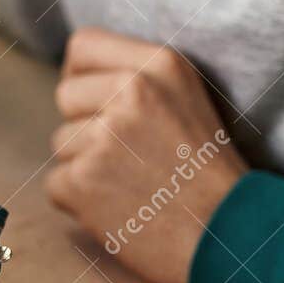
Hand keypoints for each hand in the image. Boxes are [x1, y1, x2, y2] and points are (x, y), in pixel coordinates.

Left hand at [46, 28, 248, 282]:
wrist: (227, 235)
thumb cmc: (206, 174)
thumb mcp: (186, 99)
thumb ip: (136, 79)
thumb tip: (75, 77)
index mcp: (159, 65)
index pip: (82, 47)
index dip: (83, 76)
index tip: (97, 101)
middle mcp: (130, 92)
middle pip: (66, 95)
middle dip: (84, 125)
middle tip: (127, 154)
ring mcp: (103, 137)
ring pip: (60, 142)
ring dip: (84, 165)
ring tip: (131, 182)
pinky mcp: (81, 181)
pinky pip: (56, 183)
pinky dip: (79, 201)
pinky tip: (119, 207)